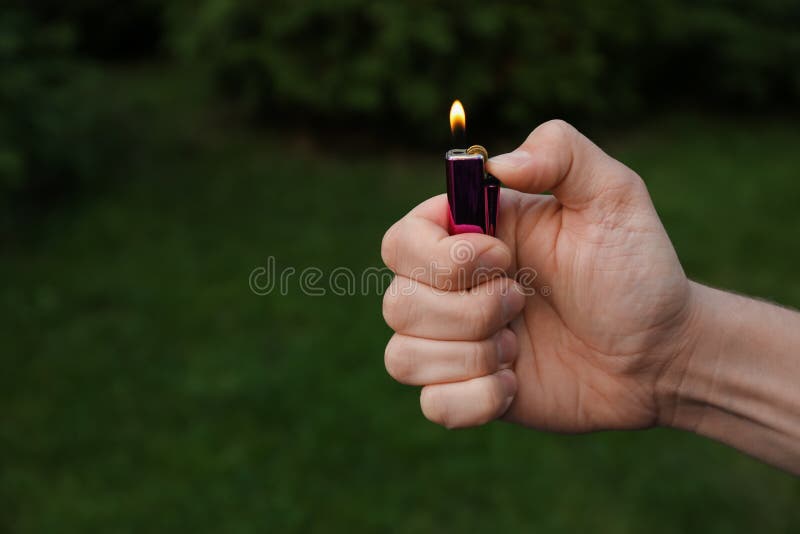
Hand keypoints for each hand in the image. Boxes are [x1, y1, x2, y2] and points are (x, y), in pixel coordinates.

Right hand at [381, 120, 696, 431]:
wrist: (660, 354)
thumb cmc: (636, 270)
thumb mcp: (613, 195)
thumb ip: (560, 152)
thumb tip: (495, 163)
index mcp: (469, 236)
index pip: (399, 241)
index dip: (440, 258)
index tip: (502, 257)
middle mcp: (451, 289)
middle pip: (396, 303)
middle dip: (469, 311)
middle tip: (524, 301)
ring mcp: (456, 343)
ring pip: (402, 358)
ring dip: (471, 356)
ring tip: (521, 347)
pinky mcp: (468, 389)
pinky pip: (432, 405)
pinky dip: (475, 399)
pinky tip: (515, 385)